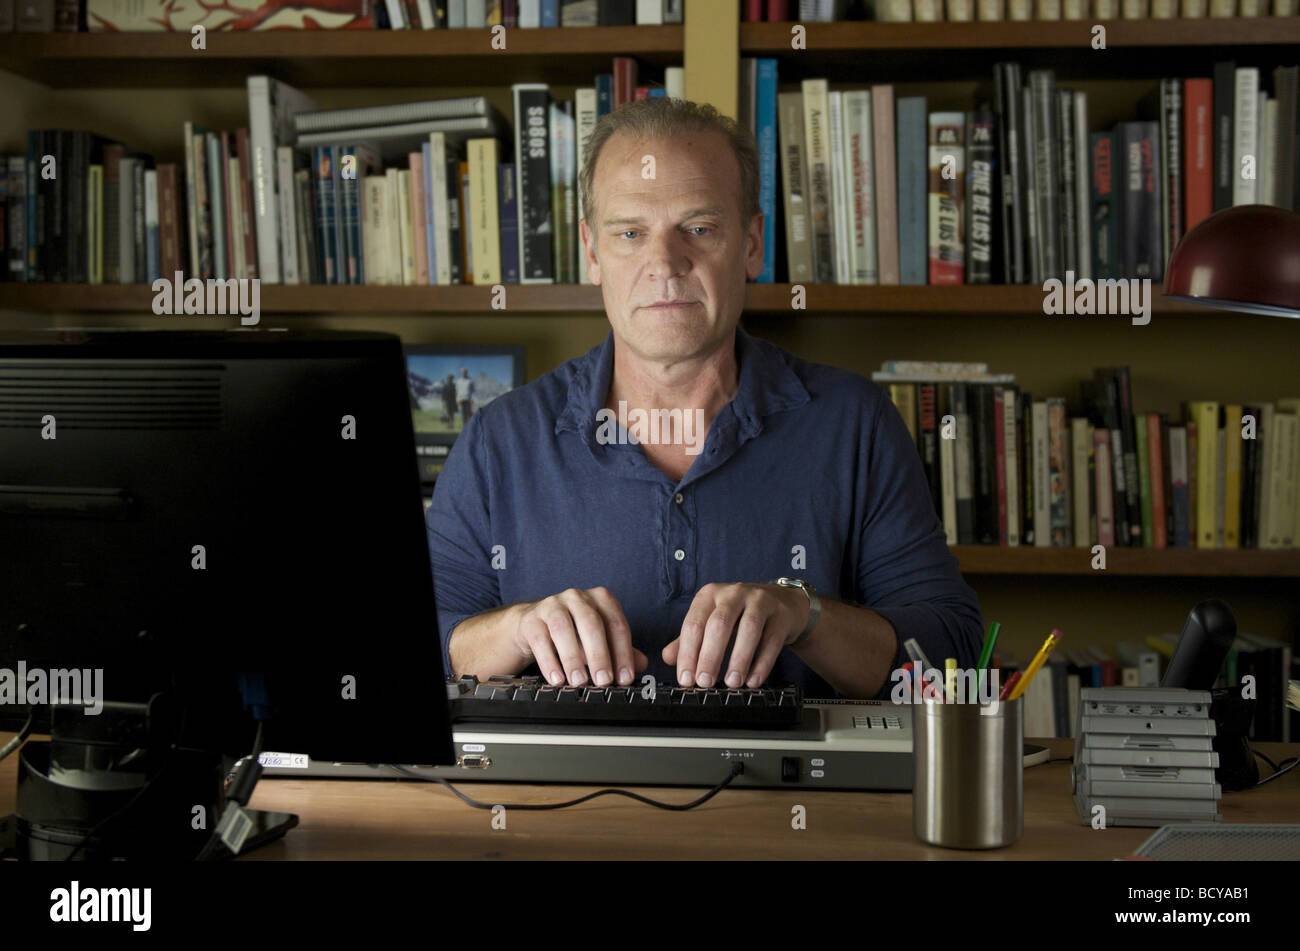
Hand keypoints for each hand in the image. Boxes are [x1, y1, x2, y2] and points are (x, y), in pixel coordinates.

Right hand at [511, 587, 647, 687]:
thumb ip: (621, 651)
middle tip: (603, 681)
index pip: (617, 625)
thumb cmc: (574, 633)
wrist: (534, 625)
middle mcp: (577, 597)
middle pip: (591, 624)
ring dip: (573, 658)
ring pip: (563, 629)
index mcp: (601, 599)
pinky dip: (549, 661)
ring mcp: (552, 604)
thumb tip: (642, 664)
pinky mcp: (531, 619)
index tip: (625, 678)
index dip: (623, 653)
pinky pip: (540, 639)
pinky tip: (557, 679)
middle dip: (599, 655)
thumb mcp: (600, 640)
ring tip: (579, 682)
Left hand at [662, 582, 808, 688]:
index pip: (693, 624)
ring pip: (748, 629)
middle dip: (710, 656)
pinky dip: (762, 662)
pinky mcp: (781, 613)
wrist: (781, 603)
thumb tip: (668, 658)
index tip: (685, 679)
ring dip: (739, 659)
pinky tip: (754, 680)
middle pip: (719, 624)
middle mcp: (733, 593)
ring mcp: (759, 600)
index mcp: (709, 595)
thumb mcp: (711, 622)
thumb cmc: (739, 616)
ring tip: (732, 683)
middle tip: (705, 682)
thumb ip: (689, 640)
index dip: (687, 653)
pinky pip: (771, 639)